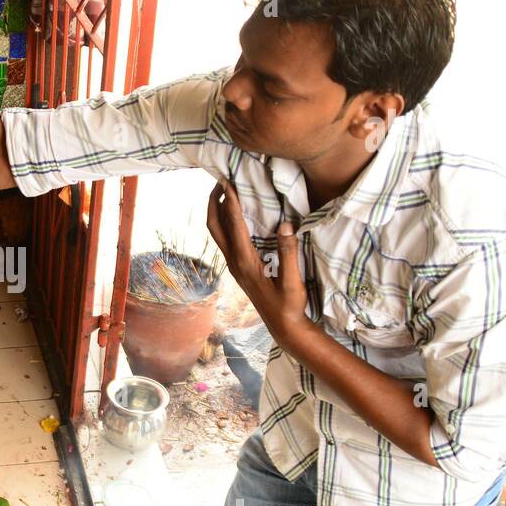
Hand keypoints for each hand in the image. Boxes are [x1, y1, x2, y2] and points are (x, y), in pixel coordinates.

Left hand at [206, 181, 309, 344]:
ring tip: (222, 192)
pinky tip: (234, 215)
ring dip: (216, 211)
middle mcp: (235, 262)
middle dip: (213, 203)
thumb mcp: (292, 280)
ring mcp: (234, 265)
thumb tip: (285, 224)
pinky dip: (224, 222)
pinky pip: (225, 239)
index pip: (234, 225)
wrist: (283, 325)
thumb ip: (289, 252)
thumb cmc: (289, 304)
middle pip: (214, 227)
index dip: (230, 202)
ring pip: (217, 233)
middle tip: (219, 181)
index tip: (228, 182)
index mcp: (246, 262)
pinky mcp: (238, 267)